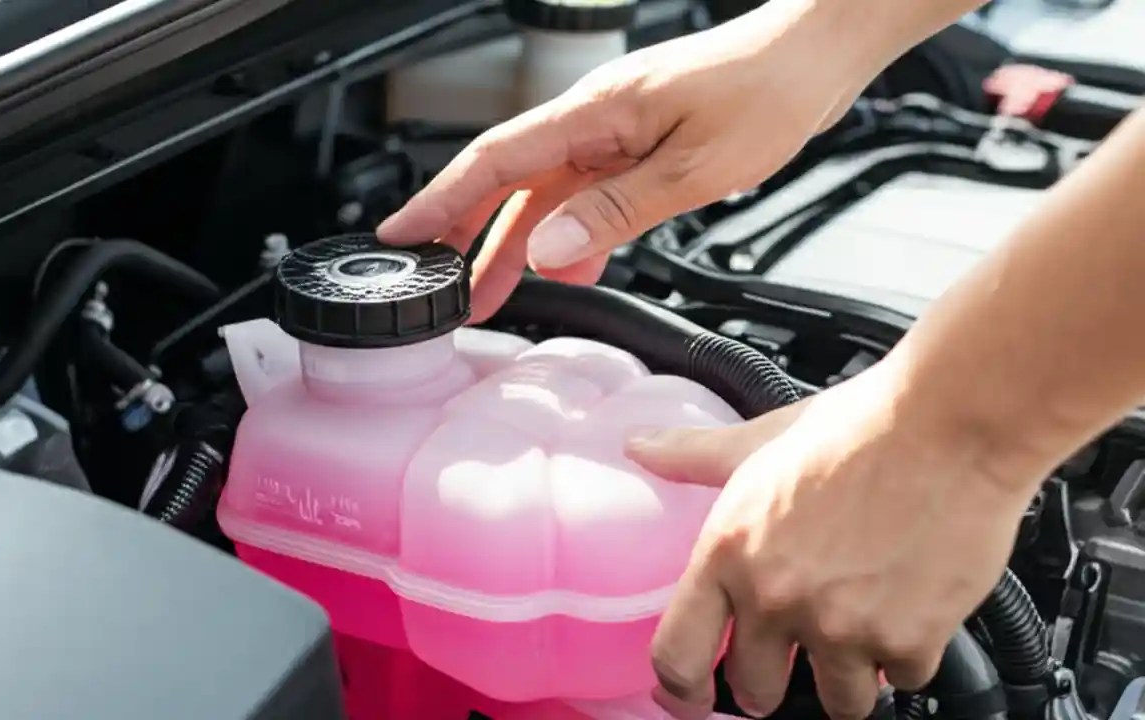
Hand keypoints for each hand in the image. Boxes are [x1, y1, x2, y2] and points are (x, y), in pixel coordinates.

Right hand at [377, 0, 879, 321]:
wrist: (817, 53)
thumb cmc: (768, 89)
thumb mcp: (695, 168)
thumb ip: (616, 210)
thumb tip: (548, 248)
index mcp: (594, 112)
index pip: (494, 160)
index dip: (440, 202)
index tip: (400, 237)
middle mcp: (593, 117)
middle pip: (509, 182)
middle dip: (472, 240)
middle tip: (450, 295)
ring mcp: (614, 129)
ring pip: (546, 193)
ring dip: (520, 245)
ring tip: (499, 297)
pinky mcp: (638, 142)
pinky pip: (587, 191)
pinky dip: (571, 233)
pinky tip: (574, 266)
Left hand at [625, 366, 1041, 719]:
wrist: (948, 424)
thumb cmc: (856, 429)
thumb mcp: (759, 440)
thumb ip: (693, 456)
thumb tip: (640, 447)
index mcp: (729, 554)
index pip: (676, 655)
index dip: (680, 689)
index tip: (691, 697)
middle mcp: (777, 599)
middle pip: (755, 692)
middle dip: (769, 683)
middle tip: (786, 658)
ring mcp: (842, 627)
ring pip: (837, 701)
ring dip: (846, 676)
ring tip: (856, 631)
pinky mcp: (908, 639)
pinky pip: (900, 679)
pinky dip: (906, 655)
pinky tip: (907, 610)